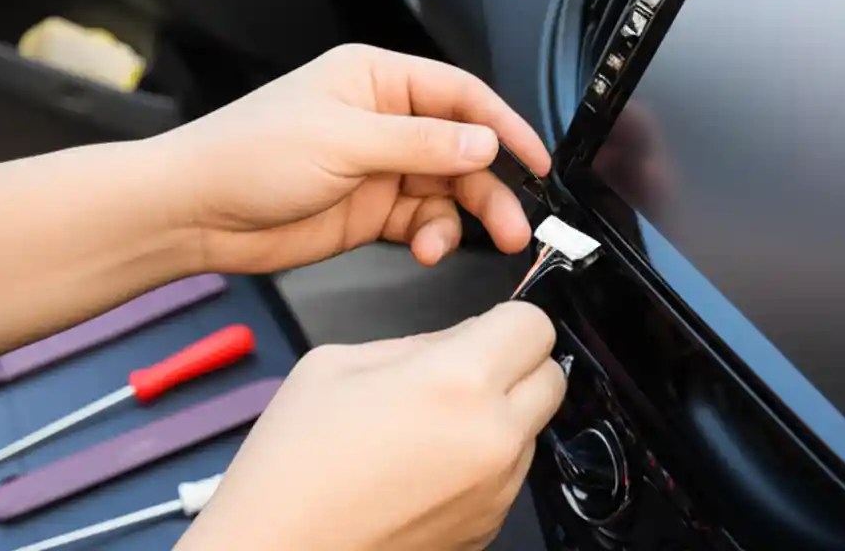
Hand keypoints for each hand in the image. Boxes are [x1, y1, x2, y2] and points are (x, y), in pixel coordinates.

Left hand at [151, 45, 550, 272]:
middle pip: (461, 150)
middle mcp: (383, 121)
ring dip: (463, 219)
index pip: (460, 96)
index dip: (503, 125)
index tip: (535, 159)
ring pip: (446, 191)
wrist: (195, 213)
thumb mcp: (343, 141)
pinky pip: (421, 222)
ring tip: (473, 246)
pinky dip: (431, 237)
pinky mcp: (370, 211)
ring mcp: (378, 168)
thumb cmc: (248, 155)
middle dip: (490, 187)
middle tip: (514, 224)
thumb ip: (420, 144)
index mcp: (377, 81)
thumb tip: (484, 143)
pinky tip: (424, 249)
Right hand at [177, 302, 565, 550]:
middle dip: (516, 364)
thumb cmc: (293, 467)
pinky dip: (484, 461)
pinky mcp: (489, 526)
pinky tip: (427, 465)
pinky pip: (508, 474)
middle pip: (552, 376)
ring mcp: (496, 489)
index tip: (488, 326)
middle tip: (465, 371)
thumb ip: (419, 343)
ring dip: (501, 416)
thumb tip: (464, 338)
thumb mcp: (339, 363)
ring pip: (532, 428)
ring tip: (431, 426)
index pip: (534, 324)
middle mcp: (492, 438)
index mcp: (458, 383)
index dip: (508, 319)